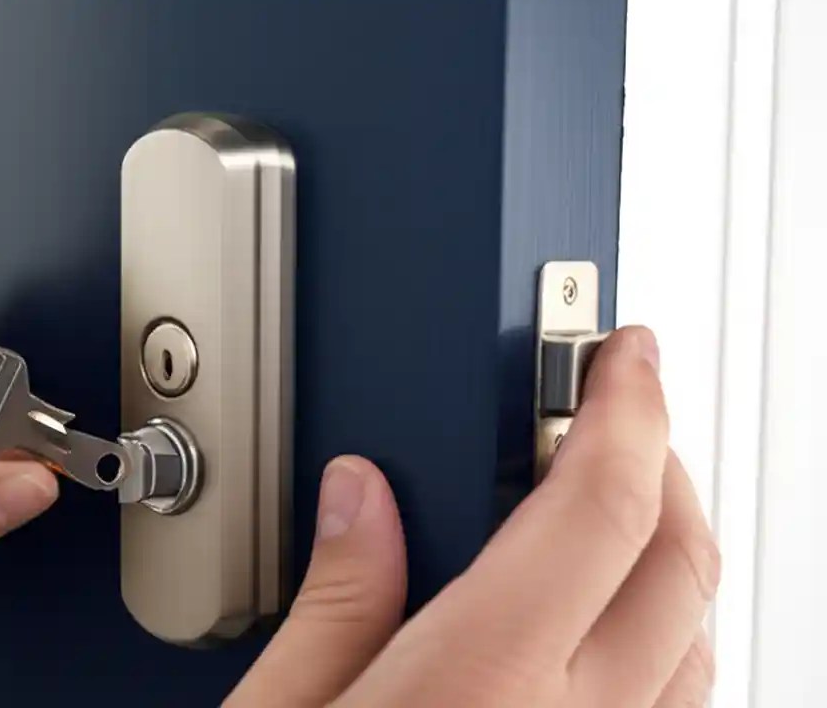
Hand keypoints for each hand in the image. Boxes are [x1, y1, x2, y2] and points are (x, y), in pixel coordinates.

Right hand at [228, 327, 717, 706]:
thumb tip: (358, 496)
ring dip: (670, 545)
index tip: (624, 356)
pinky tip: (608, 617)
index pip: (600, 510)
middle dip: (661, 457)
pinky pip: (676, 700)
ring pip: (697, 636)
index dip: (626, 408)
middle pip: (678, 561)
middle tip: (613, 408)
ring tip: (611, 497)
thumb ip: (332, 602)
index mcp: (477, 682)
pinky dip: (666, 631)